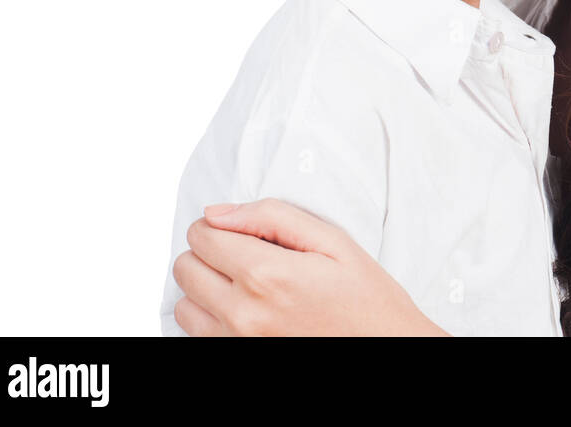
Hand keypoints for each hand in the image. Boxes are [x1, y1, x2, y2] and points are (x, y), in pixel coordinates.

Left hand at [172, 198, 448, 336]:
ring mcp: (237, 342)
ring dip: (206, 287)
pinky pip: (196, 334)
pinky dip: (211, 316)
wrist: (386, 348)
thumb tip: (218, 212)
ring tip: (246, 284)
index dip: (220, 224)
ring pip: (184, 303)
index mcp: (268, 275)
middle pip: (186, 267)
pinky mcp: (237, 357)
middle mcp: (244, 313)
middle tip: (246, 254)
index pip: (203, 235)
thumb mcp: (334, 242)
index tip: (244, 230)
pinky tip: (246, 309)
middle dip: (210, 252)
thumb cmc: (367, 299)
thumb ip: (273, 217)